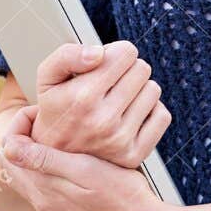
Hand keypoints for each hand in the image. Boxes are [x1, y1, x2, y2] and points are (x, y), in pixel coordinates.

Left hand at [0, 104, 178, 210]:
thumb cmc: (119, 194)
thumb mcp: (85, 171)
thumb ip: (46, 160)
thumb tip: (7, 147)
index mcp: (41, 186)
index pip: (8, 149)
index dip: (20, 124)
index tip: (42, 111)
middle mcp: (40, 197)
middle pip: (12, 160)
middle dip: (23, 133)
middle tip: (49, 117)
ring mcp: (51, 204)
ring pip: (25, 170)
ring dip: (33, 148)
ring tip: (59, 131)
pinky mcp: (62, 207)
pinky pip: (40, 180)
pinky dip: (44, 162)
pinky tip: (68, 153)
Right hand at [30, 41, 171, 168]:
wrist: (53, 158)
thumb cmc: (55, 111)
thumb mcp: (47, 79)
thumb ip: (66, 56)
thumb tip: (98, 53)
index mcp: (82, 97)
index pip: (126, 52)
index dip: (114, 54)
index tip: (102, 66)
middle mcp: (102, 120)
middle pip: (142, 69)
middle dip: (126, 71)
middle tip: (108, 85)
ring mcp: (120, 140)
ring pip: (153, 90)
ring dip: (137, 91)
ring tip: (115, 102)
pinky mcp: (134, 155)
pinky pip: (162, 116)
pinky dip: (150, 112)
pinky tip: (128, 116)